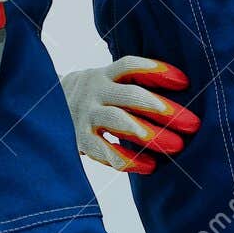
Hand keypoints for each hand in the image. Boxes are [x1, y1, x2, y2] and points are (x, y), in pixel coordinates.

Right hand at [61, 56, 199, 174]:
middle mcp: (94, 91)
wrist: (43, 108)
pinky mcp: (79, 138)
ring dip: (149, 133)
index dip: (156, 71)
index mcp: (104, 75)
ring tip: (175, 146)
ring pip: (118, 121)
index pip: (130, 66)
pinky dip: (129, 160)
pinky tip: (150, 166)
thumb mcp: (105, 83)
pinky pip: (105, 150)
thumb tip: (182, 92)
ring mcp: (85, 114)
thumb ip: (132, 85)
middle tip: (190, 123)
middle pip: (130, 95)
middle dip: (163, 109)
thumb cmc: (92, 98)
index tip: (184, 82)